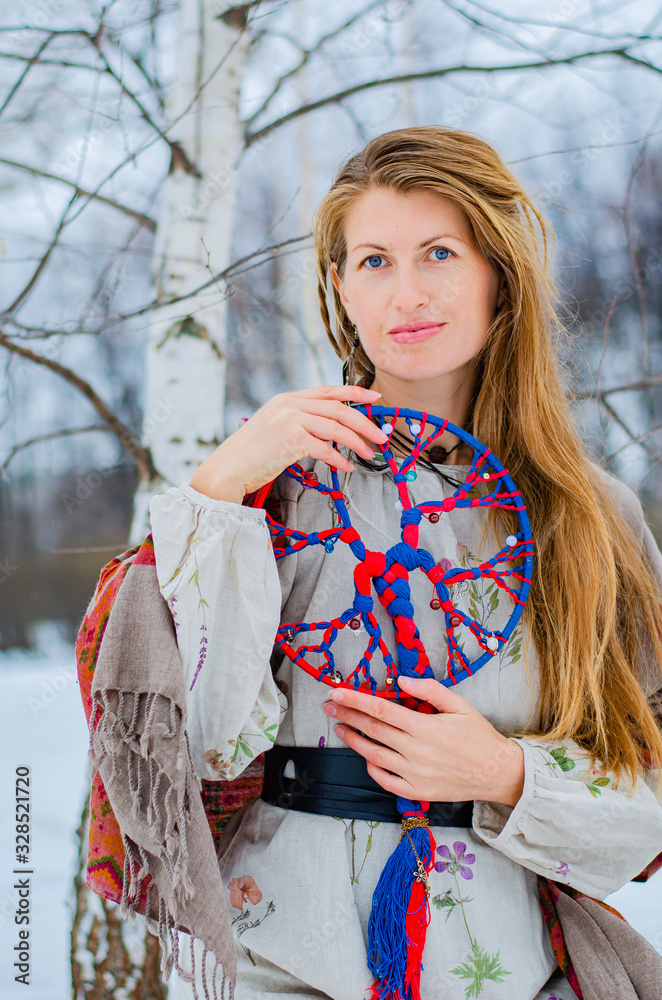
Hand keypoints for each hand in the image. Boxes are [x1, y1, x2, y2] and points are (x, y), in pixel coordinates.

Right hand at [189, 384, 387, 502]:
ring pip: (335, 427)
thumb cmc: (253, 454)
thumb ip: (299, 420)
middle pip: (338, 408)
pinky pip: (325, 449)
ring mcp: (289, 420)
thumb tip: (330, 428)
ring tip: (371, 454)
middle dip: (364, 422)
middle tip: (382, 436)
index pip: (328, 390)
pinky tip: (348, 467)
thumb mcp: (275, 427)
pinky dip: (340, 459)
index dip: (355, 392)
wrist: (228, 468)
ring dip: (357, 442)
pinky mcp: (290, 440)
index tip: (375, 397)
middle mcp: (289, 405)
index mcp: (288, 399)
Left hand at [322, 675, 524, 807]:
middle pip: (373, 729)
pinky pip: (386, 780)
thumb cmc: (478, 735)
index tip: (337, 692)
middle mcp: (415, 752)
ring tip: (340, 728)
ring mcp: (414, 774)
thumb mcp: (459, 704)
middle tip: (329, 705)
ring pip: (374, 755)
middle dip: (347, 715)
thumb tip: (401, 680)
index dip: (355, 700)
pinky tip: (365, 757)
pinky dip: (372, 768)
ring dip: (353, 740)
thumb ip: (429, 690)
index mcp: (424, 727)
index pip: (381, 709)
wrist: (497, 772)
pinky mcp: (417, 792)